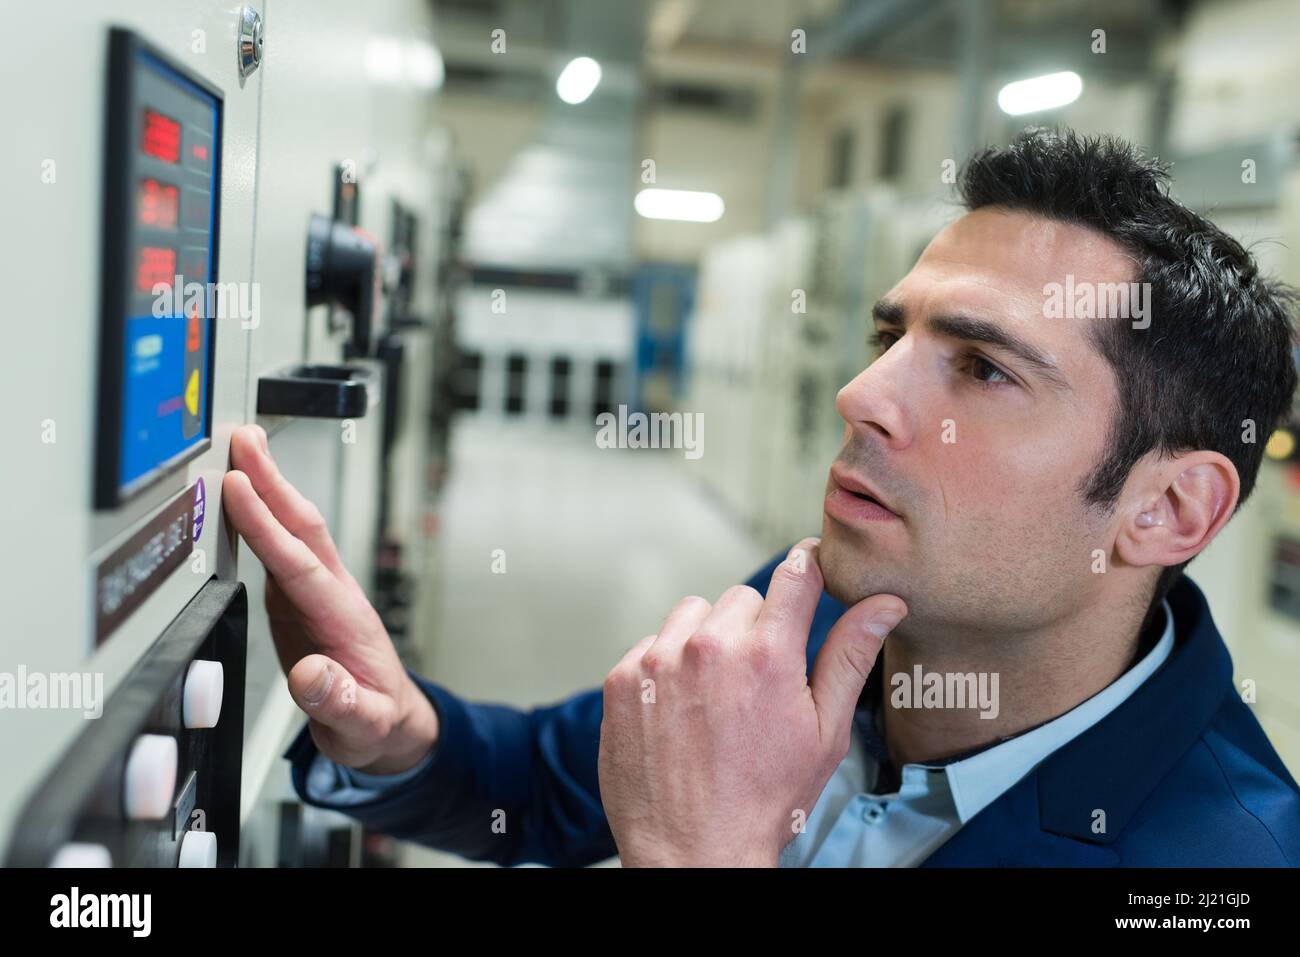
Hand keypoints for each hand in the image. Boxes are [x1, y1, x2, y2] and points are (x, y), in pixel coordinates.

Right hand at [221, 424, 437, 774]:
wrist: (389, 725)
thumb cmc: (376, 723)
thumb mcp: (363, 727)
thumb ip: (339, 704)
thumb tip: (312, 678)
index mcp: (344, 620)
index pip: (301, 565)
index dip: (268, 526)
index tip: (241, 489)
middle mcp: (333, 595)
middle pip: (302, 528)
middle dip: (273, 482)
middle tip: (245, 438)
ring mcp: (318, 593)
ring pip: (294, 531)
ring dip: (269, 488)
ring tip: (242, 447)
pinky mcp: (301, 599)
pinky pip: (280, 548)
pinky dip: (260, 517)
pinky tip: (240, 497)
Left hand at [597, 538, 905, 866]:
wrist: (694, 852)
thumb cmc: (766, 801)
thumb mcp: (825, 732)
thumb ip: (851, 656)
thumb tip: (884, 604)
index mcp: (768, 654)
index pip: (796, 573)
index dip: (808, 568)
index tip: (810, 573)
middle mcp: (710, 646)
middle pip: (742, 598)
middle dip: (756, 627)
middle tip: (758, 680)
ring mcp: (658, 661)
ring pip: (693, 614)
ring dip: (707, 639)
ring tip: (716, 694)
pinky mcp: (621, 679)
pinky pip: (651, 643)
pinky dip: (666, 666)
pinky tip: (681, 709)